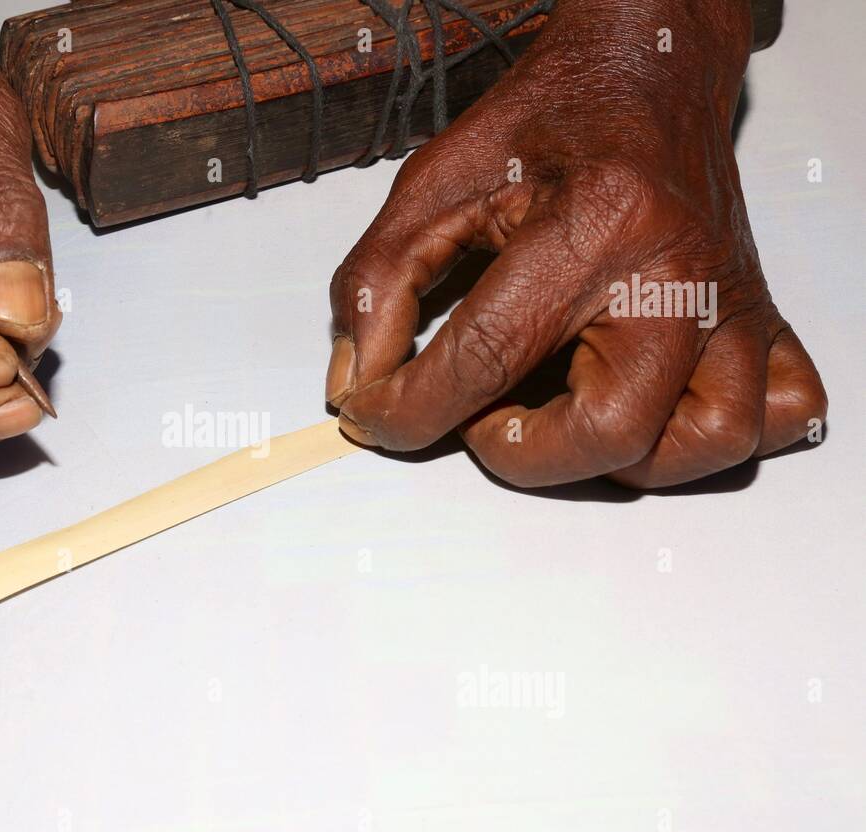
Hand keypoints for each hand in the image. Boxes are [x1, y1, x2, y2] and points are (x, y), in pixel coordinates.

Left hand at [326, 0, 826, 486]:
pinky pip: (776, 413)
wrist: (644, 69)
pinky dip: (713, 437)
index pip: (489, 356)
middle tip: (477, 414)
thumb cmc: (549, 118)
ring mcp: (729, 299)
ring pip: (704, 444)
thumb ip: (379, 281)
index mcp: (594, 222)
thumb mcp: (434, 182)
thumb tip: (357, 380)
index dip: (409, 408)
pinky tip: (654, 409)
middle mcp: (677, 268)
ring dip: (613, 458)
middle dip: (518, 452)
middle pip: (611, 430)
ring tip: (556, 411)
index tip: (372, 415)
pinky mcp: (757, 313)